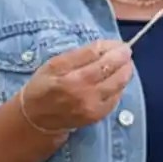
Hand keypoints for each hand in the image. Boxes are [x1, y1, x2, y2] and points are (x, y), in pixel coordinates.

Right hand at [17, 39, 133, 132]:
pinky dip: (120, 86)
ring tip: (125, 64)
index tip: (118, 43)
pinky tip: (117, 80)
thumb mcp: (54, 64)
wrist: (37, 118)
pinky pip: (117, 97)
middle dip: (122, 57)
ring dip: (125, 70)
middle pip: (111, 68)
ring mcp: (92, 106)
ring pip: (118, 83)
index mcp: (69, 76)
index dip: (111, 46)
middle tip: (125, 51)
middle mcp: (83, 92)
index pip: (97, 55)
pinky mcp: (97, 116)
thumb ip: (80, 54)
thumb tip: (104, 46)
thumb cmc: (44, 86)